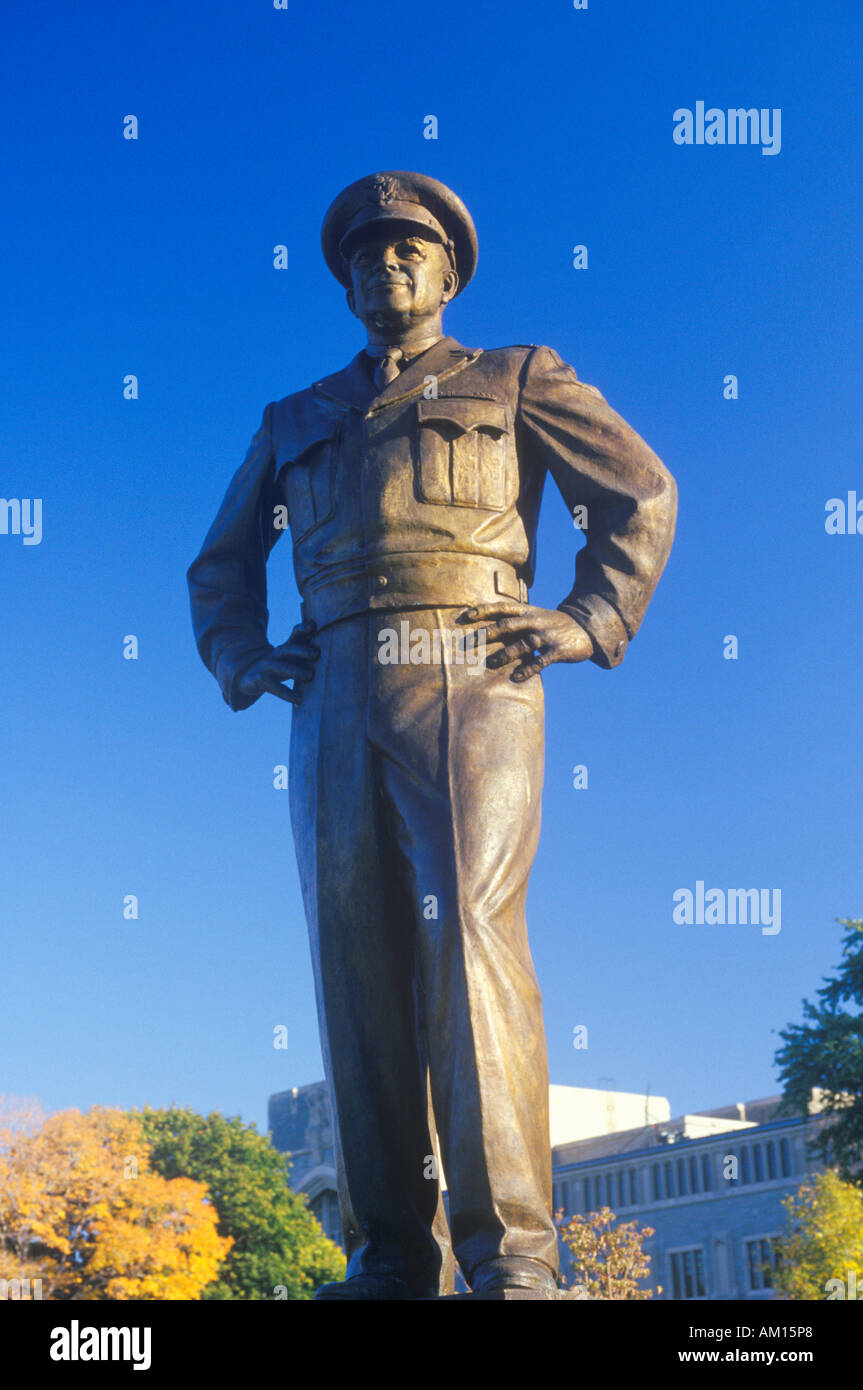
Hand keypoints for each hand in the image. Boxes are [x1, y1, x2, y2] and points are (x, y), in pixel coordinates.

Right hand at [235, 621, 320, 705]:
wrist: (248, 679)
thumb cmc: (277, 669)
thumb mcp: (289, 659)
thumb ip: (304, 653)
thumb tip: (327, 651)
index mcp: (285, 649)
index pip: (294, 636)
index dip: (303, 629)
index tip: (313, 625)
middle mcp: (275, 655)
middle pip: (287, 649)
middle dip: (301, 650)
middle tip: (316, 653)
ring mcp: (266, 667)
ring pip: (281, 667)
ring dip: (296, 671)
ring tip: (310, 675)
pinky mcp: (260, 680)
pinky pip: (275, 688)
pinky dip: (288, 694)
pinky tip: (299, 700)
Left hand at [458, 603, 593, 681]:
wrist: (587, 629)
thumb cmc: (554, 625)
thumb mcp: (536, 616)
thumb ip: (516, 621)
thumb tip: (487, 629)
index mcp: (528, 612)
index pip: (502, 607)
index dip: (483, 610)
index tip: (465, 616)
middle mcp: (535, 622)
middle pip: (506, 626)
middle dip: (485, 635)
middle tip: (466, 644)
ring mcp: (546, 636)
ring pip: (522, 644)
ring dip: (504, 654)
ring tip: (489, 663)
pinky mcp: (558, 651)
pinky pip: (540, 662)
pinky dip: (527, 669)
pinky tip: (515, 677)